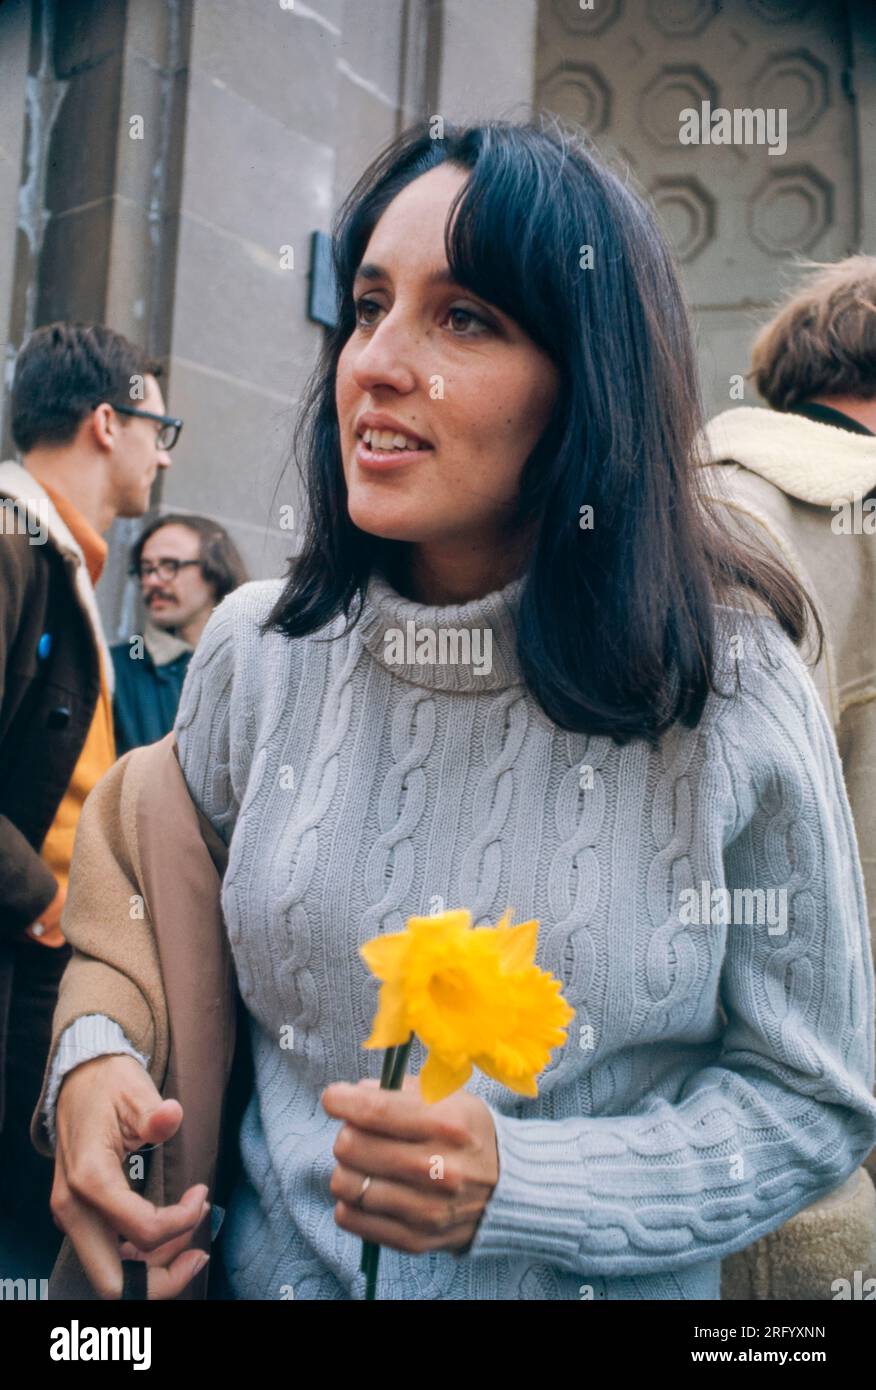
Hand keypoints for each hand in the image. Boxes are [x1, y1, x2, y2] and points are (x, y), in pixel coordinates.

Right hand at [52, 1054, 209, 1298]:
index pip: (143, 1231)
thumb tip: (172, 1116)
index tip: (202, 1193)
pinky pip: (109, 1257)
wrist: (79, 1079)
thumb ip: (154, 1112)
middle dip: (163, 1279)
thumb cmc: (110, 1084)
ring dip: (155, 1269)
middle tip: (199, 1252)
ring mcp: (73, 1217)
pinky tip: (170, 1234)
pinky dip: (140, 1258)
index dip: (182, 1224)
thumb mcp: (136, 1090)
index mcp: (90, 1179)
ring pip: (112, 1276)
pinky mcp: (80, 1217)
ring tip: (191, 1232)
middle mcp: (73, 1208)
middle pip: (114, 1283)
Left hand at [321, 1075, 498, 1254]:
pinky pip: (351, 1218)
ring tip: (365, 1163)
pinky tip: (368, 1188)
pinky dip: (349, 1200)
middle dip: (347, 1132)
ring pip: (345, 1183)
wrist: (510, 1190)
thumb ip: (401, 1091)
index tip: (334, 1098)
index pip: (374, 1111)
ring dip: (347, 1168)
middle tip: (359, 1132)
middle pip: (352, 1146)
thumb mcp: (451, 1099)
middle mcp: (437, 1169)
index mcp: (447, 1125)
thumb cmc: (471, 1135)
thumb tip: (353, 1094)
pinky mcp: (414, 1239)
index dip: (341, 1101)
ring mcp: (424, 1209)